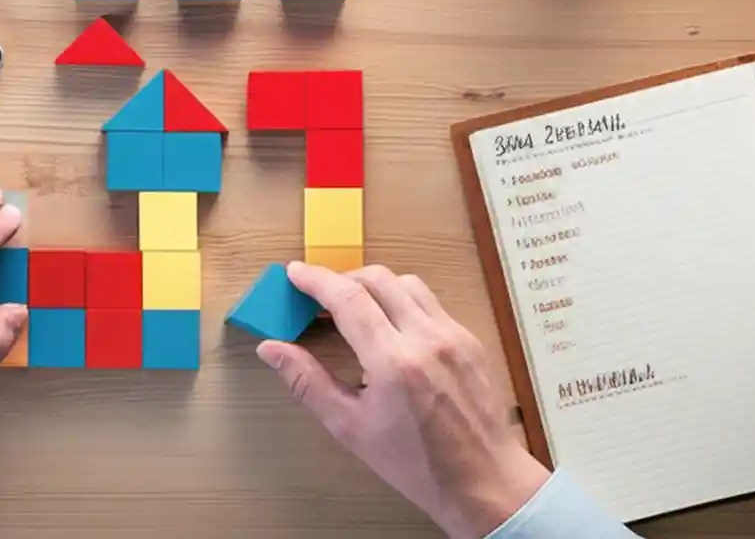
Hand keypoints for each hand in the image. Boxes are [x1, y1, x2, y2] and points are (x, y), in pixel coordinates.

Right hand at [257, 263, 548, 538]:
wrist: (484, 480)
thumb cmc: (415, 463)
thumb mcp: (350, 427)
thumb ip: (307, 382)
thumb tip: (270, 349)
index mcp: (393, 362)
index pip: (348, 299)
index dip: (316, 280)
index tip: (294, 273)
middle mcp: (427, 338)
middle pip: (377, 278)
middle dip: (342, 278)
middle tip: (320, 296)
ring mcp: (454, 335)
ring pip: (407, 283)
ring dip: (375, 286)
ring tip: (355, 309)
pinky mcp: (470, 339)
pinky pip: (430, 303)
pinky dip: (403, 302)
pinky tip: (392, 329)